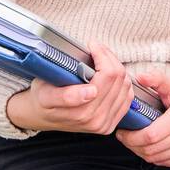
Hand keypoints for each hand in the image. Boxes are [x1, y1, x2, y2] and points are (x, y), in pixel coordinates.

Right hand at [6, 42, 134, 134]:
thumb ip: (65, 95)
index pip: (108, 75)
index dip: (102, 55)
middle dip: (109, 57)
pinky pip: (128, 97)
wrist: (42, 117)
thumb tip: (91, 92)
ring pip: (126, 85)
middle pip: (119, 78)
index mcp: (82, 113)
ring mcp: (105, 124)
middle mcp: (96, 121)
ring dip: (116, 67)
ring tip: (102, 59)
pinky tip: (109, 74)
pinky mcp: (111, 124)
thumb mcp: (45, 94)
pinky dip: (122, 82)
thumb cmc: (42, 100)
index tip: (91, 45)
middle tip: (96, 48)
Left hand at [114, 73, 169, 166]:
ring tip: (134, 142)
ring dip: (141, 153)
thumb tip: (140, 76)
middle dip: (133, 146)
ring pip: (158, 159)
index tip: (122, 132)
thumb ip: (156, 79)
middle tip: (124, 138)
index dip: (132, 137)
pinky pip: (167, 163)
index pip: (152, 135)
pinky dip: (154, 157)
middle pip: (152, 149)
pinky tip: (149, 147)